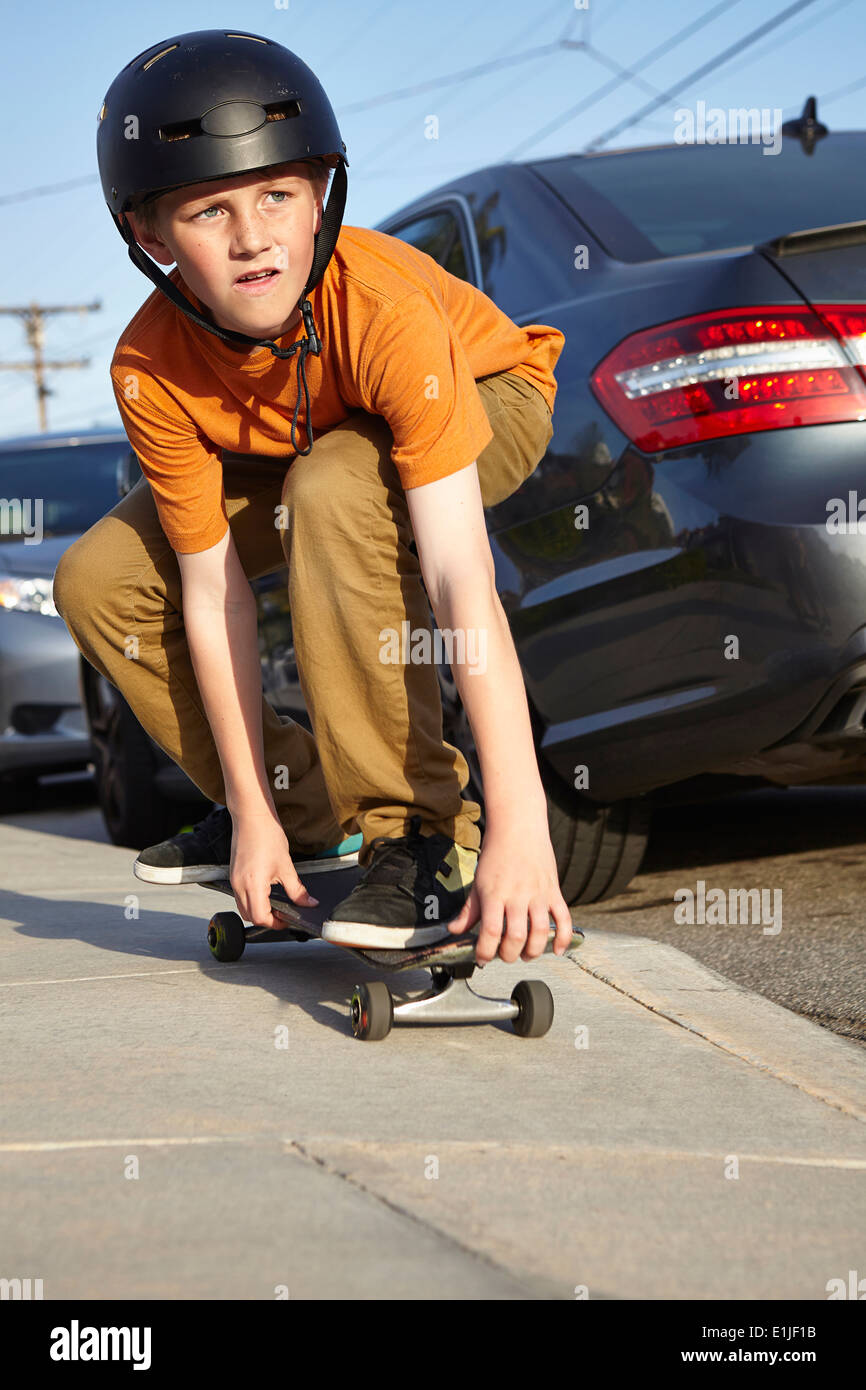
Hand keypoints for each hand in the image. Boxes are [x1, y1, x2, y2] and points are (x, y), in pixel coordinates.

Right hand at [228, 807, 318, 928]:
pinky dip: (252, 900)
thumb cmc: (267, 836)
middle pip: (250, 916)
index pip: (260, 917)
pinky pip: (240, 896)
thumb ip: (297, 890)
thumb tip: (308, 903)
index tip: (287, 920)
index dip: (275, 923)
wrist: (252, 817)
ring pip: (243, 908)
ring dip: (258, 911)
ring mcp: (234, 880)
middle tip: (283, 914)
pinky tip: (266, 893)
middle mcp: (239, 885)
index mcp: (253, 885)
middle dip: (267, 920)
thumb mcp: (286, 866)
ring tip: (276, 904)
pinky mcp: (233, 875)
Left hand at [446, 825, 573, 965]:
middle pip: (516, 937)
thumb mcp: (478, 882)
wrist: (518, 827)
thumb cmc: (497, 853)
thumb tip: (454, 930)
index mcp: (495, 894)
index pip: (490, 932)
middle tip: (503, 955)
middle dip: (508, 955)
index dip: (485, 952)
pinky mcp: (554, 891)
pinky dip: (563, 938)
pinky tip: (556, 950)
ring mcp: (538, 894)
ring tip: (525, 954)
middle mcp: (518, 895)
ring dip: (533, 951)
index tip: (482, 958)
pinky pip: (563, 919)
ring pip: (540, 932)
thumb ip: (468, 910)